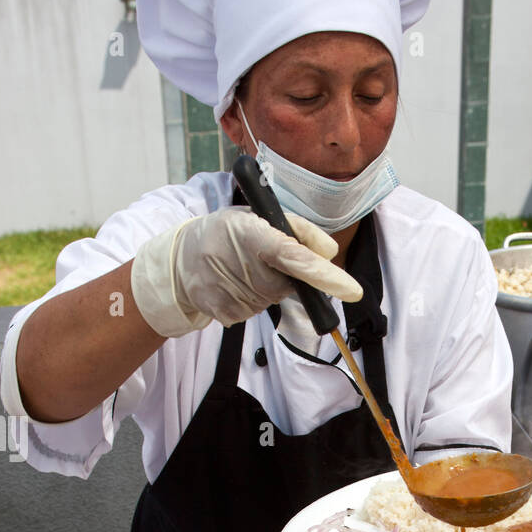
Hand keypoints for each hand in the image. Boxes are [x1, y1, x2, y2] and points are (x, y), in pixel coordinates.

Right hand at [131, 206, 362, 338]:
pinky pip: (256, 310)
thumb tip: (330, 252)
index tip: (351, 290)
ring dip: (266, 285)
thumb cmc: (227, 233)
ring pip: (273, 298)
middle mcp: (243, 267)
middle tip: (258, 257)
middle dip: (284, 273)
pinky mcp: (227, 314)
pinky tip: (234, 283)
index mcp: (252, 236)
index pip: (294, 257)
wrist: (180, 261)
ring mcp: (233, 294)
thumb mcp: (258, 217)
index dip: (324, 274)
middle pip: (288, 283)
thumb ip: (299, 230)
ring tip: (241, 268)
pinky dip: (251, 298)